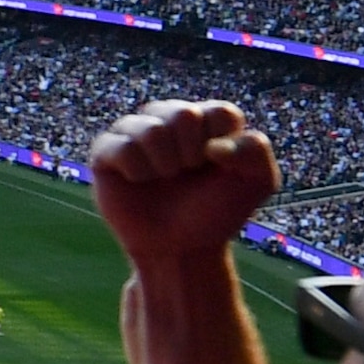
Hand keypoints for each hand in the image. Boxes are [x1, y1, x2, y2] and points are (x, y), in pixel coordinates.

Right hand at [87, 103, 279, 270]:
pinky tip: (139, 181)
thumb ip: (256, 151)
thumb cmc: (216, 213)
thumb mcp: (258, 183)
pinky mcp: (106, 151)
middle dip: (190, 155)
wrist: (180, 249)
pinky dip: (135, 170)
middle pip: (183, 114)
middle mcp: (169, 117)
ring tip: (163, 179)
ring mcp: (135, 132)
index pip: (219, 113)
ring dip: (164, 164)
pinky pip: (119, 146)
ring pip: (150, 129)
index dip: (220, 147)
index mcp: (207, 119)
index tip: (216, 169)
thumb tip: (214, 145)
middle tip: (186, 175)